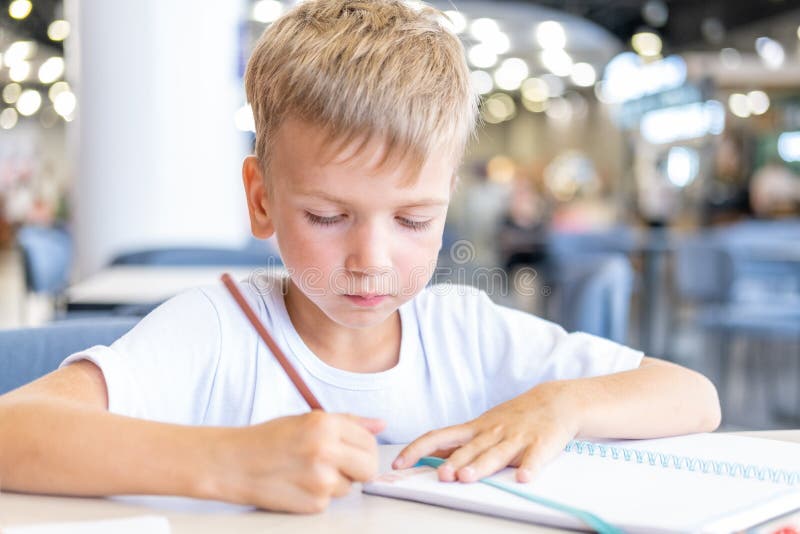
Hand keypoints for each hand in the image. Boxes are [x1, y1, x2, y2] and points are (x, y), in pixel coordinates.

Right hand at [208, 411, 384, 512]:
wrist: (233, 463)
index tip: (352, 450)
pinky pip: (330, 501)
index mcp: (326, 425)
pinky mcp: (313, 504)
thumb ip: (348, 422)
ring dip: (335, 482)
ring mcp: (320, 480)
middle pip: (369, 468)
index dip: (364, 448)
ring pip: (349, 486)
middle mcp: (326, 450)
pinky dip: (318, 495)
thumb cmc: (270, 439)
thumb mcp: (308, 420)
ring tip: (307, 471)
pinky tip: (298, 484)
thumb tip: (380, 424)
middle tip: (340, 465)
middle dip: (360, 469)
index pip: (369, 441)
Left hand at [393, 382, 579, 482]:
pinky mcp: (541, 444)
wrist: (556, 401)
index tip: (399, 462)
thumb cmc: (515, 417)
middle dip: (453, 462)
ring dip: (481, 466)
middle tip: (441, 475)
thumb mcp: (483, 425)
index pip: (439, 437)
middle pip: (468, 448)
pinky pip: (535, 457)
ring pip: (496, 454)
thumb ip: (459, 442)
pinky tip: (523, 477)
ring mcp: (517, 438)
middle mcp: (492, 433)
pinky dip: (530, 467)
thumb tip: (429, 454)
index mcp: (475, 428)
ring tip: (468, 477)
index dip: (418, 449)